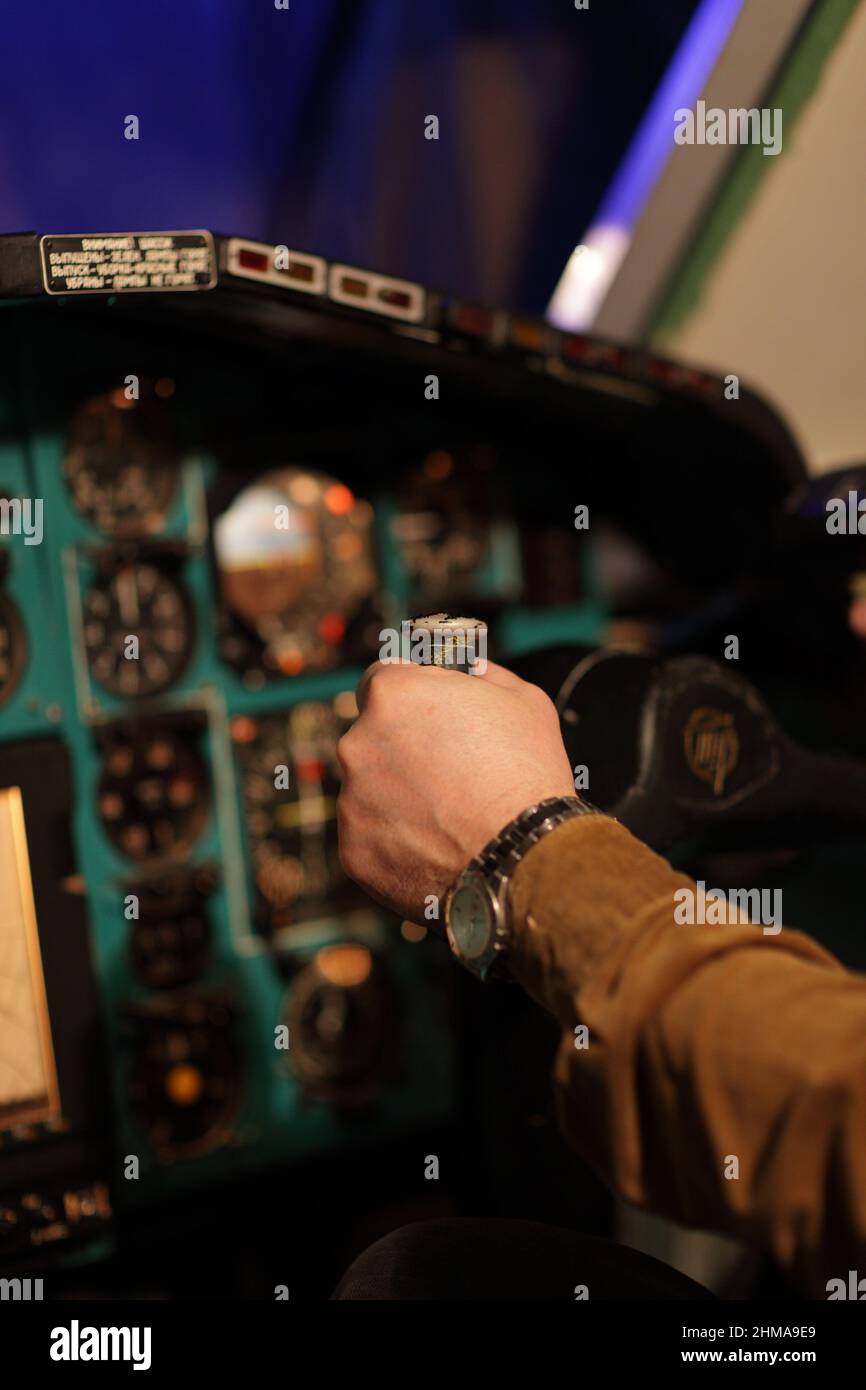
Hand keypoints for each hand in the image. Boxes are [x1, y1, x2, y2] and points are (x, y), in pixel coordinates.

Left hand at [336, 660, 574, 924]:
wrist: (524, 858)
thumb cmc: (528, 773)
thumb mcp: (523, 700)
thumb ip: (483, 677)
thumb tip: (471, 672)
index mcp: (392, 694)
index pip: (379, 681)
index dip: (406, 698)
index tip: (425, 716)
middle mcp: (358, 742)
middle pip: (371, 739)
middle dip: (400, 751)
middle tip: (446, 774)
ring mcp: (351, 799)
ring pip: (368, 791)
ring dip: (396, 798)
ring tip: (447, 818)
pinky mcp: (353, 850)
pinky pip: (370, 838)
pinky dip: (394, 843)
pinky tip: (435, 848)